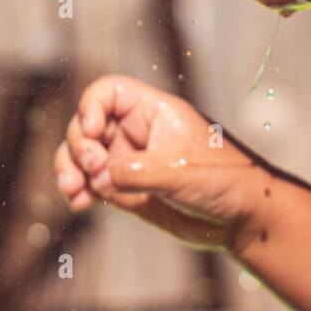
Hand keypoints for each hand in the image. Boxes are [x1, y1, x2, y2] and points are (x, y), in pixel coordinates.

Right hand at [53, 74, 265, 250]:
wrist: (241, 217)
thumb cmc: (223, 180)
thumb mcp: (179, 170)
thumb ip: (135, 171)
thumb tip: (96, 177)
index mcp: (153, 112)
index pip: (108, 92)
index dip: (91, 105)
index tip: (92, 130)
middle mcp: (136, 132)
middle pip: (86, 124)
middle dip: (80, 146)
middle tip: (94, 169)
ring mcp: (128, 161)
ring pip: (82, 155)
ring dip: (69, 170)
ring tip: (74, 191)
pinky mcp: (125, 190)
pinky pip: (90, 184)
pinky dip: (79, 191)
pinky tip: (78, 203)